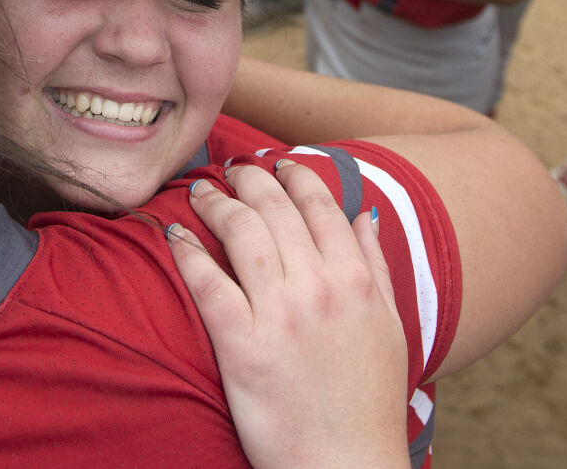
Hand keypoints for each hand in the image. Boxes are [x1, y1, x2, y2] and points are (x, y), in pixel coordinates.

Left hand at [169, 163, 409, 468]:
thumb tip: (363, 213)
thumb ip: (377, 265)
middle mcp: (319, 287)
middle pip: (275, 210)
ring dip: (217, 204)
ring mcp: (280, 315)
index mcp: (356, 279)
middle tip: (232, 169)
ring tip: (201, 191)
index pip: (319, 205)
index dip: (292, 176)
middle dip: (250, 179)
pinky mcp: (243, 347)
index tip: (276, 164)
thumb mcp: (391, 327)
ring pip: (242, 234)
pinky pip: (209, 284)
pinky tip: (175, 235)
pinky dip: (189, 252)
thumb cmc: (370, 403)